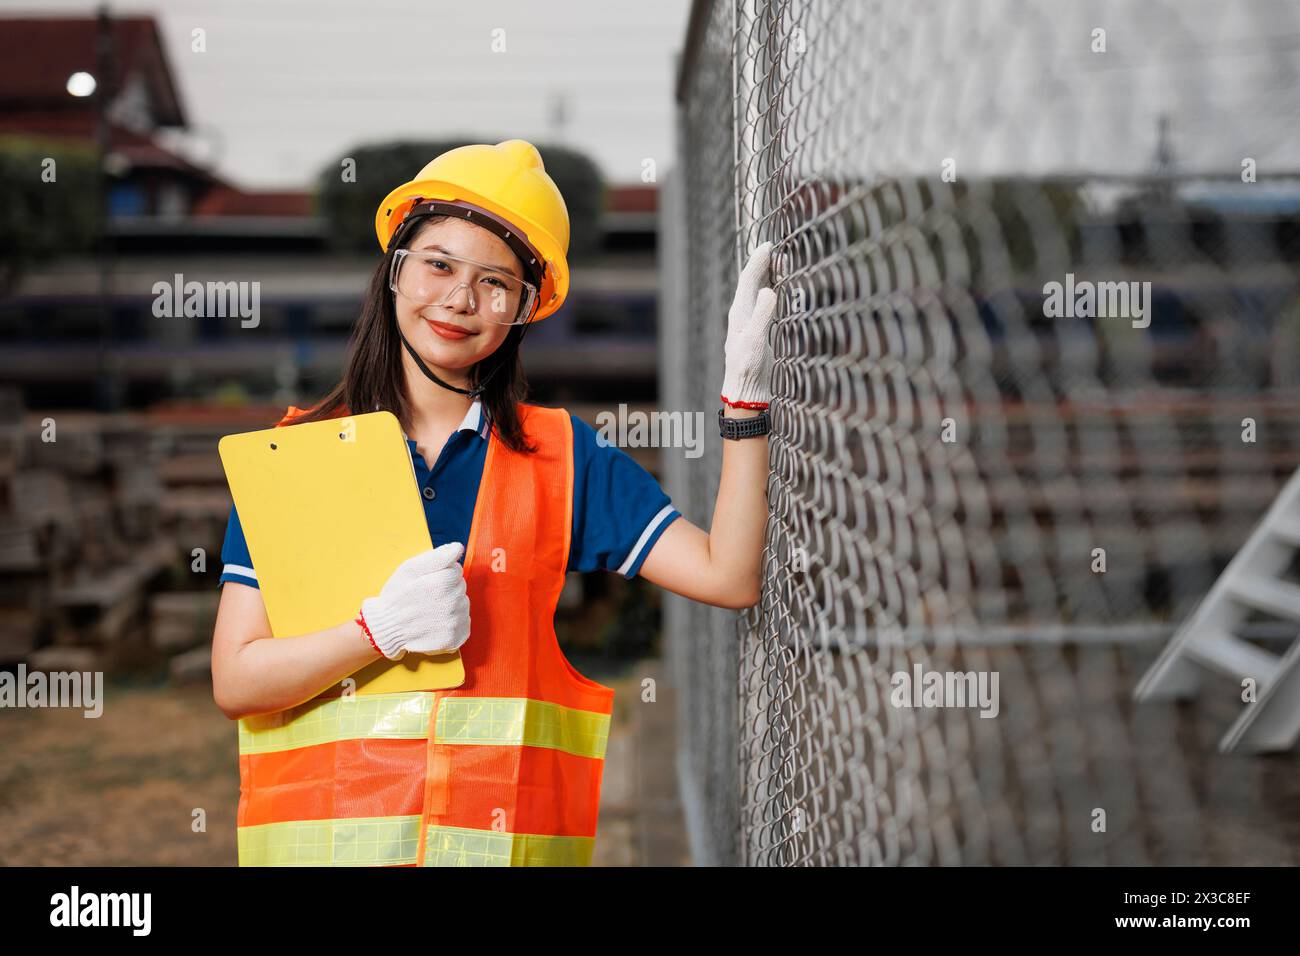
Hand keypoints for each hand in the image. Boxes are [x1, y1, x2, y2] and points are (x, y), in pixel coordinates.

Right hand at [358, 542, 469, 659]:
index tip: (427, 581)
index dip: (441, 573)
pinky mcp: (455, 638)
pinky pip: (464, 622)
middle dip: (446, 588)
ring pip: (463, 604)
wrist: (387, 627)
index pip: (456, 570)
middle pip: (461, 586)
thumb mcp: (409, 569)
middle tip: (426, 596)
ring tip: (430, 609)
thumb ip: (437, 556)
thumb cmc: (397, 595)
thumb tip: (457, 548)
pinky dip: (454, 621)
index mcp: (441, 583)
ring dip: (451, 604)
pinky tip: (437, 621)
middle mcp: (451, 604)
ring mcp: (454, 623)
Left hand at [720, 241, 776, 407]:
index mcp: (739, 312)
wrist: (746, 390)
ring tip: (781, 265)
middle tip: (779, 252)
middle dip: (765, 265)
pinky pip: (764, 303)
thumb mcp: (756, 340)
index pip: (748, 280)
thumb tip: (769, 290)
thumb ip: (763, 315)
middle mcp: (742, 313)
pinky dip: (773, 291)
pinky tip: (779, 290)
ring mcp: (750, 321)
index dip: (758, 261)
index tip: (768, 245)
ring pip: (758, 291)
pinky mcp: (758, 330)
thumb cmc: (748, 367)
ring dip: (768, 276)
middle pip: (753, 282)